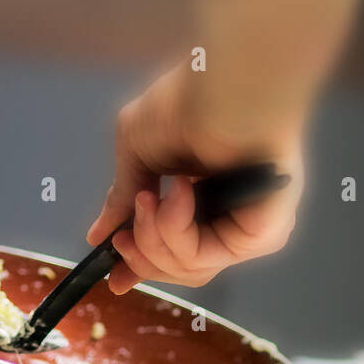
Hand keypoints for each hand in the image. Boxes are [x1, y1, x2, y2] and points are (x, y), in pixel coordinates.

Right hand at [86, 65, 302, 293]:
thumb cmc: (188, 101)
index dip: (144, 266)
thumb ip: (121, 196)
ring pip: (190, 268)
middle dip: (143, 254)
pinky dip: (178, 229)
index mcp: (209, 199)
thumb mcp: (136, 150)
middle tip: (122, 236)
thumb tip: (99, 234)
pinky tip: (178, 191)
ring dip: (155, 235)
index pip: (179, 251)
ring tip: (151, 197)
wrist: (226, 84)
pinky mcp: (265, 234)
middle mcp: (234, 219)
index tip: (114, 279)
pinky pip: (206, 257)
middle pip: (182, 269)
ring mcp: (252, 230)